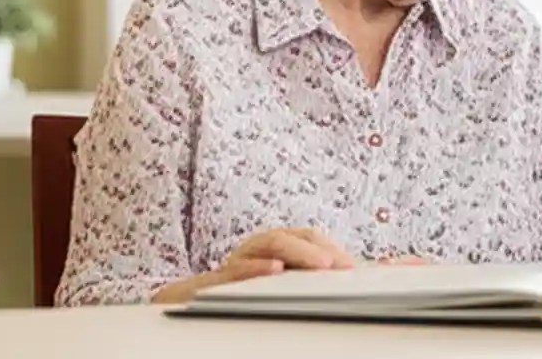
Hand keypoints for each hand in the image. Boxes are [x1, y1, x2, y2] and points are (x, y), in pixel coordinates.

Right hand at [151, 227, 354, 303]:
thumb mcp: (274, 285)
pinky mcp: (212, 281)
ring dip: (297, 251)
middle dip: (317, 249)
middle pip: (289, 236)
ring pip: (267, 245)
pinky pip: (234, 270)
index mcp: (271, 248)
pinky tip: (274, 270)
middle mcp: (253, 249)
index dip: (330, 247)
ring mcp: (233, 263)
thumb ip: (305, 278)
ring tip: (320, 265)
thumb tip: (357, 274)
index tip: (351, 266)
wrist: (184, 305)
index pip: (306, 237)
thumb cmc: (238, 293)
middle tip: (339, 266)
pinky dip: (255, 267)